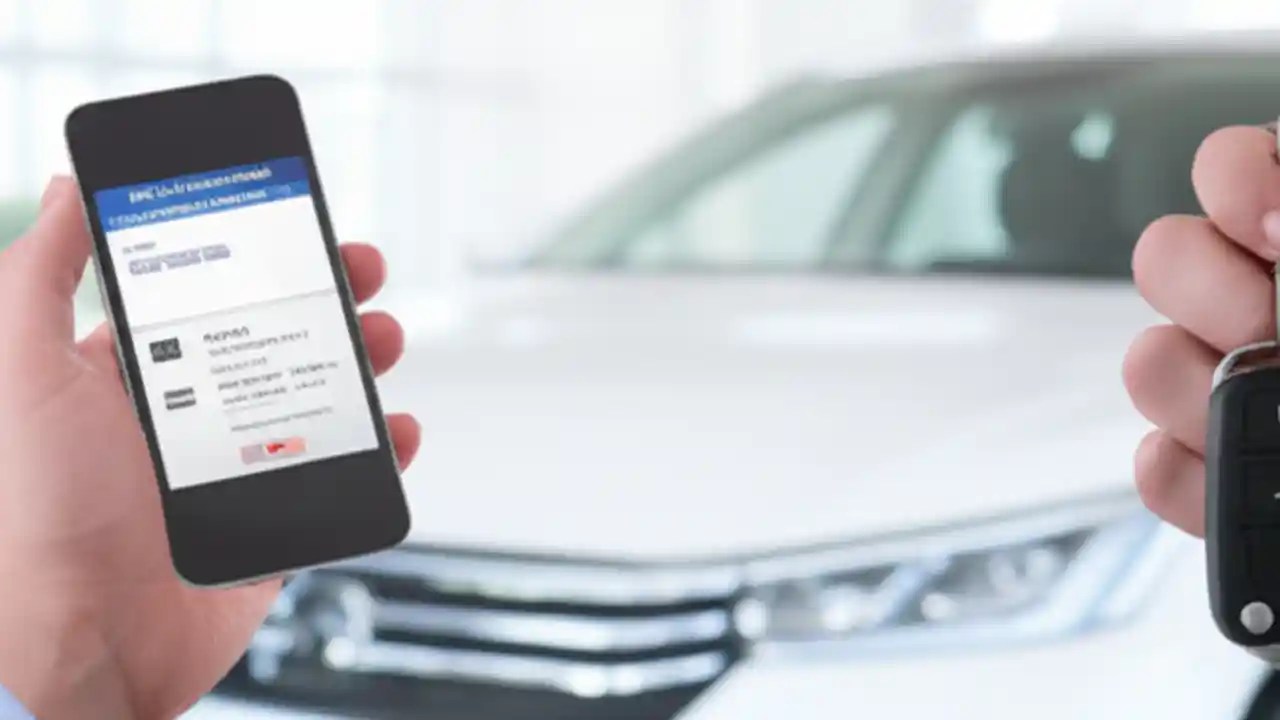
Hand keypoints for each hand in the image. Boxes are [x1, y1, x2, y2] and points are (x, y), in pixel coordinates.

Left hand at [0, 177, 420, 718]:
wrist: (83, 644)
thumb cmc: (38, 515)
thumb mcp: (26, 372)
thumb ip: (39, 278)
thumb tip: (65, 193)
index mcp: (131, 379)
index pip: (208, 300)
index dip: (256, 260)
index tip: (295, 225)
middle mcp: (187, 419)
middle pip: (276, 341)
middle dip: (325, 300)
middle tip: (357, 273)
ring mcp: (235, 472)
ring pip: (317, 402)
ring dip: (360, 363)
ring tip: (382, 340)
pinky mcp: (273, 526)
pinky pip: (341, 479)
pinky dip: (379, 452)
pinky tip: (392, 429)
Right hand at [1125, 124, 1279, 535]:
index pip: (1235, 170)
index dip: (1239, 184)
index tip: (1278, 231)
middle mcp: (1271, 304)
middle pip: (1165, 258)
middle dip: (1211, 292)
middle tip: (1274, 328)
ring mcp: (1238, 390)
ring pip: (1151, 364)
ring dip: (1200, 392)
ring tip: (1274, 424)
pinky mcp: (1221, 476)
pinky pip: (1161, 469)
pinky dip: (1200, 482)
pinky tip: (1261, 492)